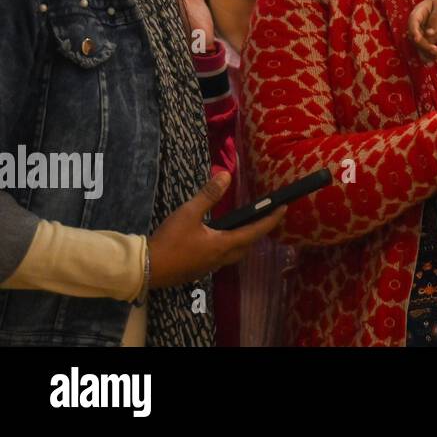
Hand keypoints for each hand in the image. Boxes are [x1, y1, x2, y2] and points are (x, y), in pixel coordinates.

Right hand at [148, 170, 286, 288]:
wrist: (145, 269)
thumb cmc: (168, 241)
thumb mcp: (188, 213)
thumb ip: (208, 195)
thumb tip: (225, 174)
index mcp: (223, 245)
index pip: (255, 231)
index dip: (271, 220)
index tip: (283, 208)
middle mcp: (220, 258)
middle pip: (247, 245)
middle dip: (258, 232)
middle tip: (264, 217)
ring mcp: (208, 267)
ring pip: (234, 254)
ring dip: (242, 241)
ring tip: (242, 226)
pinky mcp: (197, 271)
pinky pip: (220, 259)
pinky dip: (226, 247)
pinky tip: (216, 239)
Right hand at [408, 0, 436, 62]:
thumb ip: (435, 19)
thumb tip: (429, 33)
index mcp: (417, 14)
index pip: (412, 23)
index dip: (414, 31)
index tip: (417, 39)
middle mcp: (416, 26)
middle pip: (415, 38)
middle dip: (424, 46)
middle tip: (435, 50)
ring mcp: (421, 35)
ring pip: (420, 47)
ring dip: (428, 54)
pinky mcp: (427, 41)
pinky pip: (426, 51)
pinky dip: (431, 56)